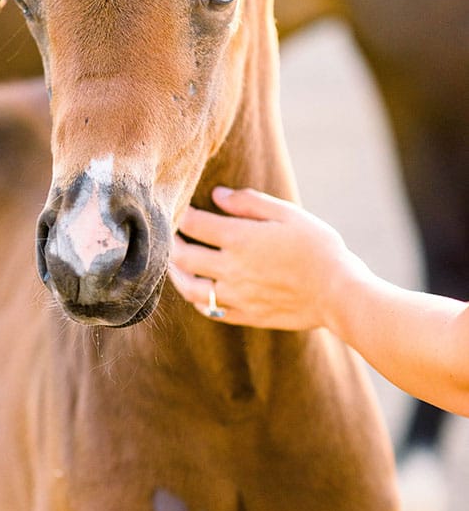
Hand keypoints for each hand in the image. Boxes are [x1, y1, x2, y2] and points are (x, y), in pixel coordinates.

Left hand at [170, 186, 354, 331]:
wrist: (340, 293)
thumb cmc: (319, 247)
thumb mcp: (288, 214)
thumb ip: (249, 202)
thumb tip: (216, 195)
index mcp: (240, 239)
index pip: (193, 223)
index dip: (181, 213)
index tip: (179, 207)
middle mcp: (231, 268)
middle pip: (182, 256)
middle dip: (170, 242)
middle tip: (169, 234)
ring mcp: (236, 295)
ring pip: (189, 288)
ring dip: (175, 273)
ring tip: (174, 263)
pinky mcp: (245, 315)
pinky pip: (209, 309)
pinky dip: (196, 298)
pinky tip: (198, 289)